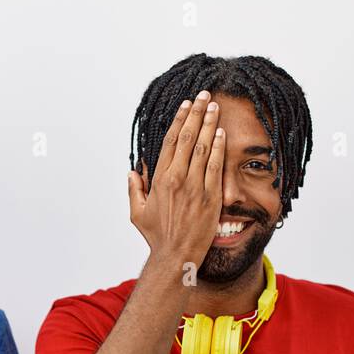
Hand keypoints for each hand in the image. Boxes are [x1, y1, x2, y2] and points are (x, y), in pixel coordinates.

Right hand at [128, 90, 223, 270]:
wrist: (176, 257)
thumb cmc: (157, 237)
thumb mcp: (137, 213)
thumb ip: (134, 190)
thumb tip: (132, 172)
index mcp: (160, 180)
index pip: (170, 142)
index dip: (179, 120)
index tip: (185, 105)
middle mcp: (177, 179)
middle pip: (188, 138)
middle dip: (196, 113)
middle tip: (204, 96)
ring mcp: (196, 188)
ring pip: (203, 148)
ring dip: (209, 124)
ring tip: (214, 107)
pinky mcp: (211, 197)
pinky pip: (216, 167)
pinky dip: (219, 148)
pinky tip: (221, 133)